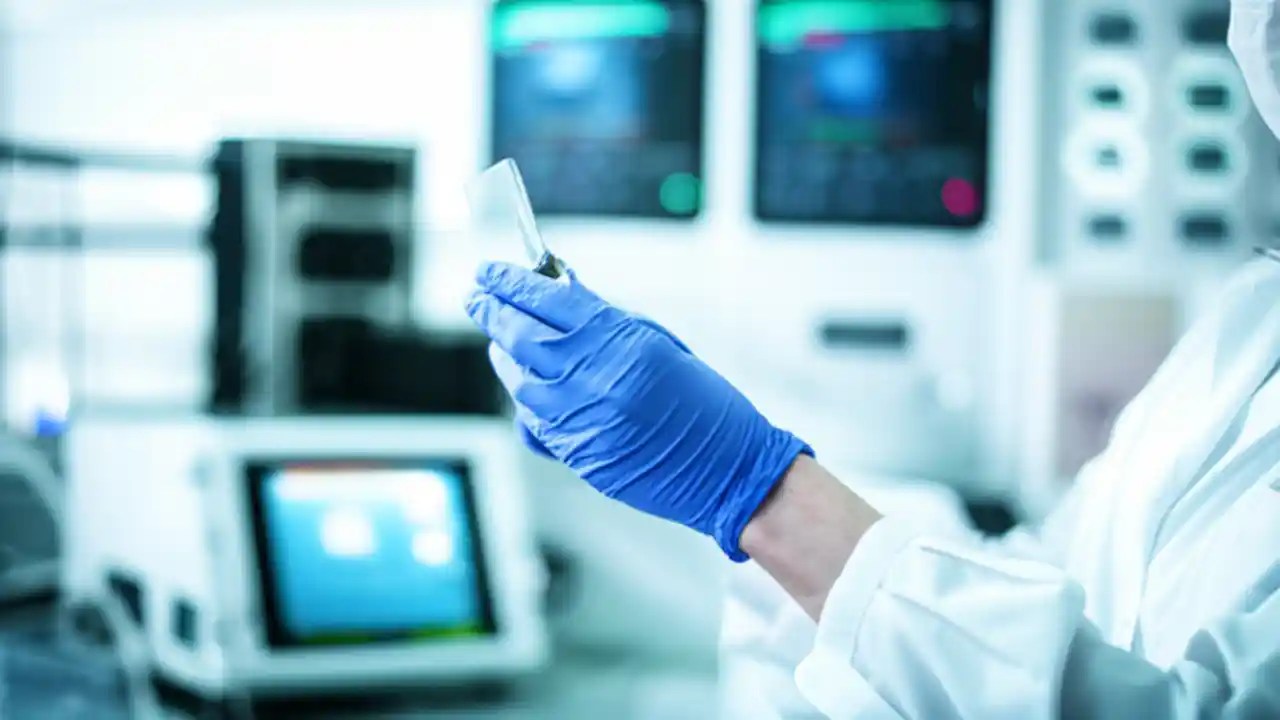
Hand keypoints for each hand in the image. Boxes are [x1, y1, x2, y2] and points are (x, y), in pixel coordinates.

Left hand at [465, 262, 810, 560]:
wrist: (725, 468)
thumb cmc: (703, 403)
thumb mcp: (658, 343)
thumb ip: (606, 323)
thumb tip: (560, 299)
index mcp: (616, 339)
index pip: (545, 299)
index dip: (509, 282)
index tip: (488, 272)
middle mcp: (589, 375)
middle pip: (519, 334)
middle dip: (491, 312)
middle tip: (476, 298)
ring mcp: (576, 416)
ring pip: (516, 379)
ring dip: (503, 356)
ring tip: (499, 343)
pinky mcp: (573, 452)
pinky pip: (532, 421)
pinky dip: (525, 402)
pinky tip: (528, 391)